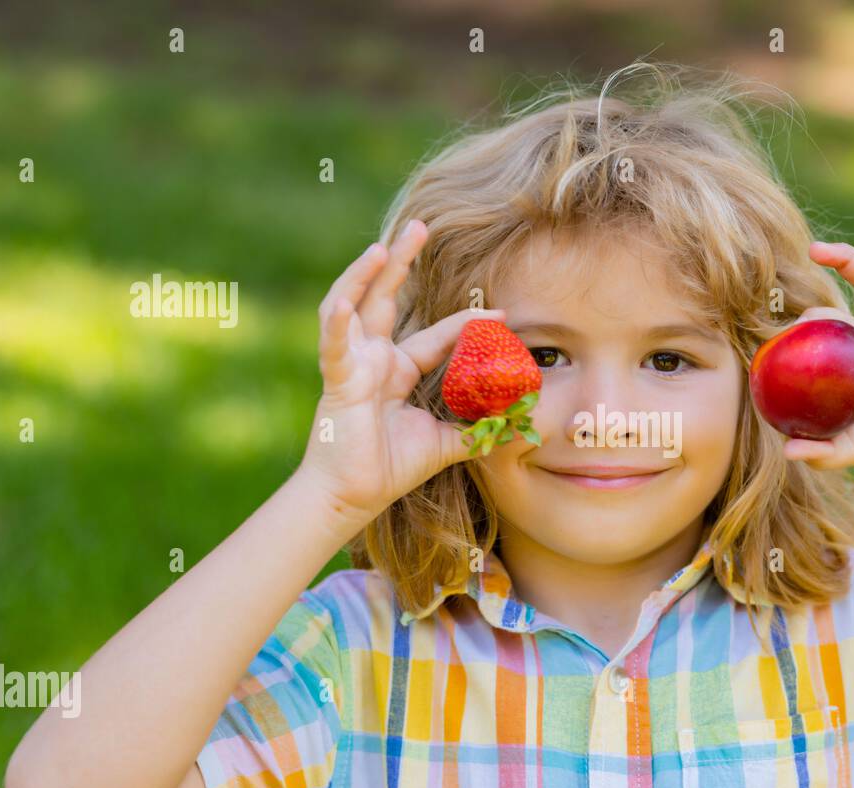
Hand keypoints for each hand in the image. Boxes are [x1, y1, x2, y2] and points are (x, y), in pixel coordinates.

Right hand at [296, 219, 503, 525]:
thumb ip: (478, 431)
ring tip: (384, 245)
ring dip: (368, 274)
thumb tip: (518, 426)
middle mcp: (374, 358)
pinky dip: (340, 320)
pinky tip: (350, 297)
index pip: (437, 335)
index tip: (504, 315)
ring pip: (355, 305)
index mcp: (398, 370)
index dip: (469, 324)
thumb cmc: (391, 468)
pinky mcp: (338, 379)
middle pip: (388, 298)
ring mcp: (354, 364)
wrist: (355, 496)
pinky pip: (335, 344)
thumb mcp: (447, 444)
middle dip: (402, 261)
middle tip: (422, 226)